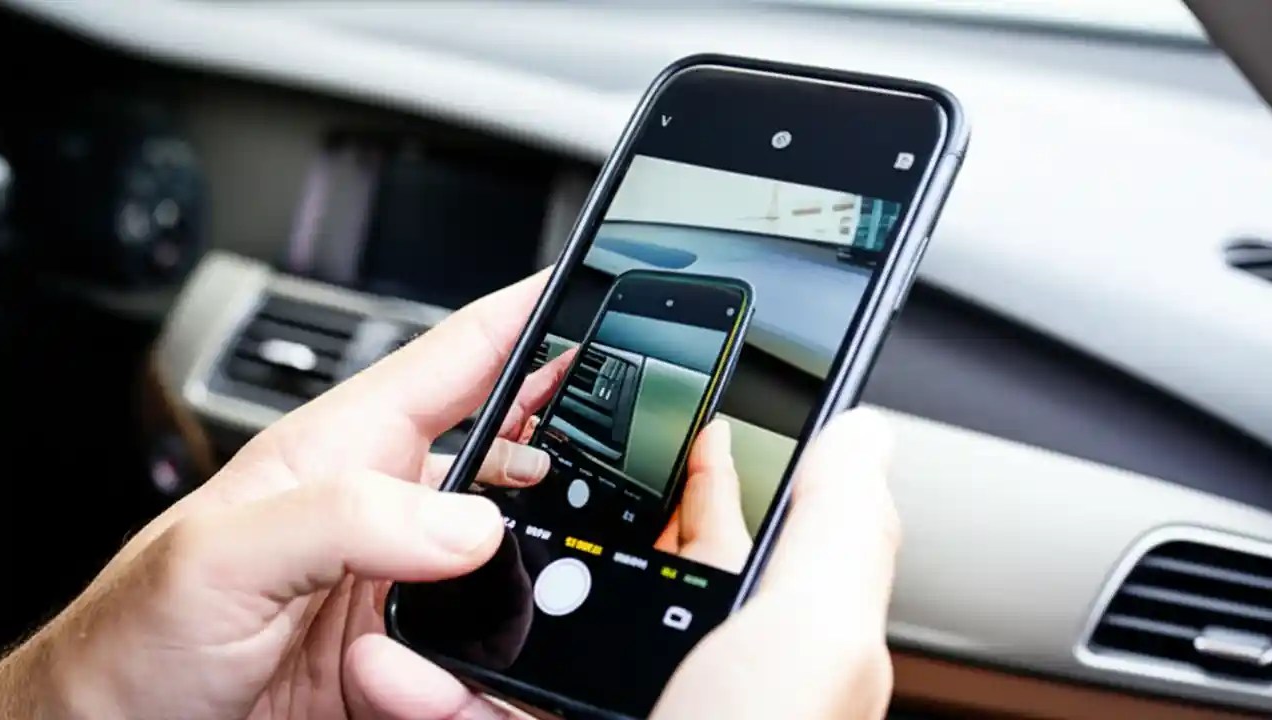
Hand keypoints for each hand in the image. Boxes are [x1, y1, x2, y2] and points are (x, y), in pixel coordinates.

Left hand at [0, 271, 562, 719]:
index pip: (457, 357)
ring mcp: (403, 581)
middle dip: (560, 475)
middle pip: (510, 462)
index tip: (598, 288)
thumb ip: (344, 518)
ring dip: (515, 603)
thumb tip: (468, 522)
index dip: (530, 314)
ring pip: (513, 568)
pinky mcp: (411, 652)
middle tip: (602, 496)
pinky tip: (456, 690)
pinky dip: (489, 676)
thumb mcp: (223, 556)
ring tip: (469, 637)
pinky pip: (487, 653)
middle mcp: (386, 507)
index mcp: (344, 448)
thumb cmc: (137, 635)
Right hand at [351, 408, 899, 719]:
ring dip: (477, 609)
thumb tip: (868, 432)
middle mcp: (696, 683)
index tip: (653, 413)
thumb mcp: (812, 646)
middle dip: (561, 531)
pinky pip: (488, 708)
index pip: (733, 528)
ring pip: (537, 645)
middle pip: (616, 577)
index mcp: (767, 642)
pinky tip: (403, 671)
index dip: (698, 466)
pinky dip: (439, 690)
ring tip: (431, 574)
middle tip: (501, 482)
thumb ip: (840, 535)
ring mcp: (620, 719)